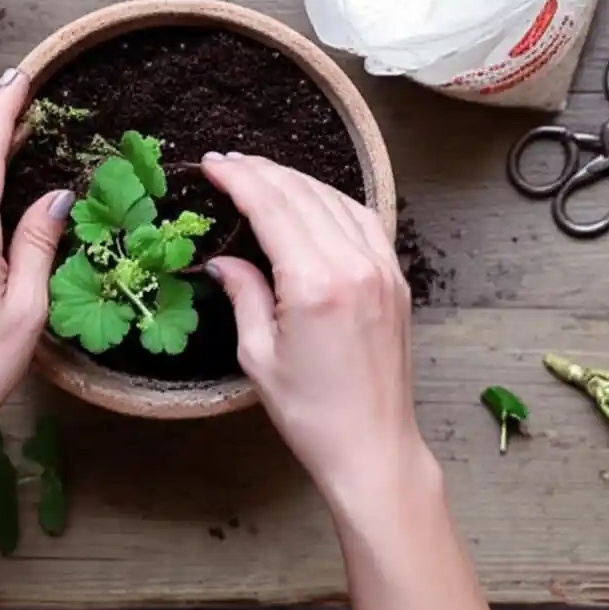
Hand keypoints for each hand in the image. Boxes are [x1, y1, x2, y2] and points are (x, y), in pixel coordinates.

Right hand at [201, 153, 429, 500]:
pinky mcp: (396, 280)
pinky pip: (365, 220)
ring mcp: (381, 270)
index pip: (272, 207)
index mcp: (315, 285)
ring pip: (336, 200)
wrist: (372, 446)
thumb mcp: (258, 356)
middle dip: (263, 172)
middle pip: (303, 195)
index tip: (212, 164)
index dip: (239, 179)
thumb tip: (223, 259)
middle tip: (228, 163)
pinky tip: (313, 199)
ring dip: (298, 181)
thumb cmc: (312, 413)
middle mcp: (354, 266)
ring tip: (263, 174)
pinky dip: (334, 200)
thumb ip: (243, 295)